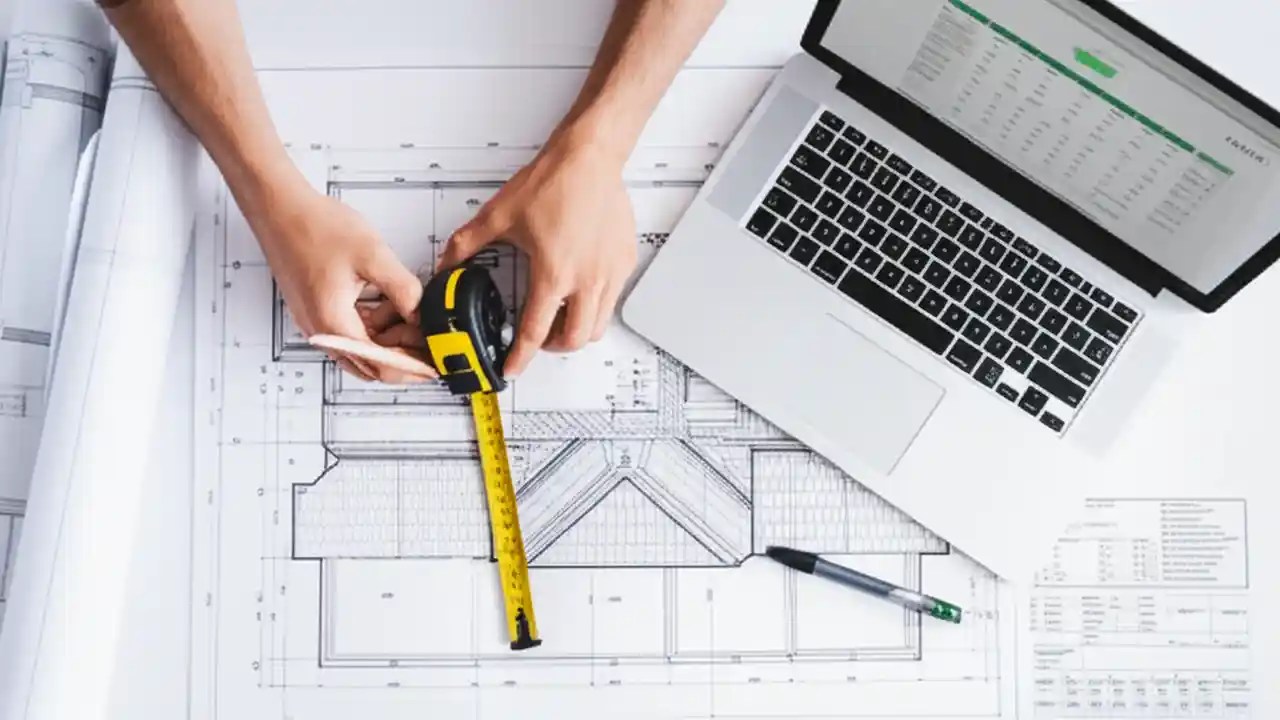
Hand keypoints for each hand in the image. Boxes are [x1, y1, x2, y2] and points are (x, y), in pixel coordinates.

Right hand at [245, 177, 434, 383]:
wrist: (280, 209)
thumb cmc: (315, 227)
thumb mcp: (374, 256)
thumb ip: (403, 290)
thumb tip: (420, 313)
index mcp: (334, 323)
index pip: (379, 365)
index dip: (410, 368)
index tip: (430, 364)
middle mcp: (321, 330)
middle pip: (369, 362)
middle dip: (401, 353)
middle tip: (425, 337)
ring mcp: (316, 321)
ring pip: (360, 346)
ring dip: (387, 337)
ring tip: (408, 312)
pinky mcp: (316, 309)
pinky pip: (349, 330)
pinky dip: (372, 324)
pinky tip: (385, 302)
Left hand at [436, 130, 636, 377]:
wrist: (590, 158)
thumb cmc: (555, 181)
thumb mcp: (500, 215)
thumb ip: (467, 243)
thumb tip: (449, 261)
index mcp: (553, 274)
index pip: (534, 332)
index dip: (520, 357)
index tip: (512, 367)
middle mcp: (586, 280)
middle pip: (574, 341)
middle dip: (553, 349)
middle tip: (538, 340)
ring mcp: (610, 273)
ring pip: (598, 326)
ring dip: (578, 331)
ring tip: (561, 319)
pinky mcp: (624, 262)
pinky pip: (613, 299)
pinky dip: (596, 305)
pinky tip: (582, 289)